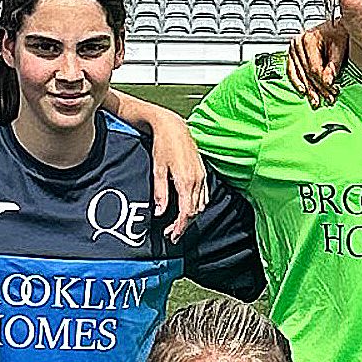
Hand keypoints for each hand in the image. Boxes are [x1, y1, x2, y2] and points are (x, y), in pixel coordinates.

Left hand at [140, 106, 208, 236]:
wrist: (174, 126)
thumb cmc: (163, 145)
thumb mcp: (158, 169)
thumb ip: (160, 193)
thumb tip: (160, 212)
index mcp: (185, 181)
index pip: (186, 212)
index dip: (179, 227)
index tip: (172, 235)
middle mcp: (197, 180)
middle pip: (194, 211)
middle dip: (183, 225)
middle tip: (171, 234)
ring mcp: (202, 176)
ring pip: (200, 205)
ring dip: (190, 217)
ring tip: (178, 224)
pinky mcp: (203, 173)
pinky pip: (204, 195)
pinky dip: (197, 206)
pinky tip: (189, 209)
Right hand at [285, 20, 345, 105]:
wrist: (334, 25)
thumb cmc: (338, 33)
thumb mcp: (340, 47)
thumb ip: (334, 65)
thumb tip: (328, 82)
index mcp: (309, 40)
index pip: (314, 68)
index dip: (323, 82)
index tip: (333, 90)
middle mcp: (298, 43)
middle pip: (307, 73)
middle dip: (318, 88)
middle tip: (328, 99)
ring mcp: (293, 48)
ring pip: (299, 74)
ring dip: (309, 89)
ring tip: (316, 100)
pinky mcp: (292, 53)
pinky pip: (292, 71)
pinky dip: (297, 82)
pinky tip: (303, 91)